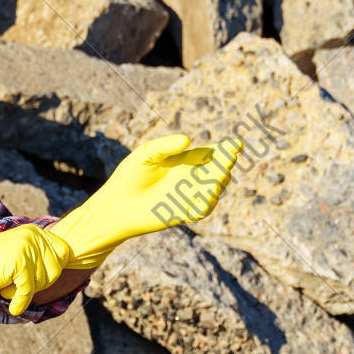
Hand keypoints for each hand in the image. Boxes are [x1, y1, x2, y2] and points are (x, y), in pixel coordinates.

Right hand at [0, 224, 71, 315]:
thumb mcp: (21, 250)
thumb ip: (40, 254)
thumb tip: (65, 264)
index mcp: (36, 232)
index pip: (63, 252)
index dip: (55, 269)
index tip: (40, 278)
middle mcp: (34, 236)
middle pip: (55, 270)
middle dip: (41, 284)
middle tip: (22, 286)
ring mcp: (27, 248)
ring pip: (43, 281)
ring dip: (27, 291)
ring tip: (10, 286)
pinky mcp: (20, 263)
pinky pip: (29, 290)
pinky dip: (21, 302)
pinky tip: (14, 307)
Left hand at [49, 133, 240, 267]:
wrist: (117, 205)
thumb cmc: (129, 176)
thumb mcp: (146, 154)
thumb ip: (165, 146)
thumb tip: (188, 140)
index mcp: (186, 161)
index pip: (212, 154)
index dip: (225, 150)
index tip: (236, 145)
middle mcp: (192, 178)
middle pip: (217, 170)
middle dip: (225, 164)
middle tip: (229, 157)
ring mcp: (190, 196)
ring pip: (214, 190)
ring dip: (218, 182)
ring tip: (219, 173)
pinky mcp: (184, 213)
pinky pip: (203, 209)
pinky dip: (208, 202)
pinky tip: (208, 194)